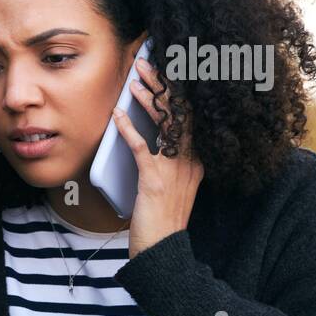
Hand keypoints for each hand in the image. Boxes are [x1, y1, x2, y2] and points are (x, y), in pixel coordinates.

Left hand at [112, 57, 204, 257]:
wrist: (163, 250)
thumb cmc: (162, 219)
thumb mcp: (173, 185)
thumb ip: (167, 160)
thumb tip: (151, 135)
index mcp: (197, 160)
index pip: (192, 117)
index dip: (181, 91)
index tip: (170, 69)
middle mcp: (191, 161)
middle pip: (181, 113)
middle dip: (165, 85)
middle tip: (147, 64)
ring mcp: (175, 170)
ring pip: (165, 125)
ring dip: (149, 99)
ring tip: (135, 80)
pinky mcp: (155, 180)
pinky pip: (142, 148)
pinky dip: (129, 128)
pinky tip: (117, 114)